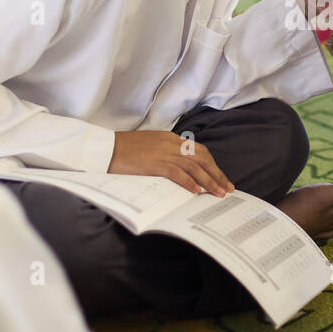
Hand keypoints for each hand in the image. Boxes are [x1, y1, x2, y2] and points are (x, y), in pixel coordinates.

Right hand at [109, 130, 233, 195]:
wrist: (104, 147)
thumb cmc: (124, 149)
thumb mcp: (150, 146)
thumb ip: (165, 153)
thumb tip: (179, 168)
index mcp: (170, 138)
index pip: (199, 151)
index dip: (212, 165)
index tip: (220, 177)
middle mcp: (170, 143)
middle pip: (202, 158)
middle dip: (217, 174)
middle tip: (227, 188)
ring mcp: (163, 152)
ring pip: (194, 167)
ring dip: (209, 181)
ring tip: (218, 193)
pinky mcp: (154, 163)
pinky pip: (177, 173)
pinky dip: (189, 182)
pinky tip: (197, 191)